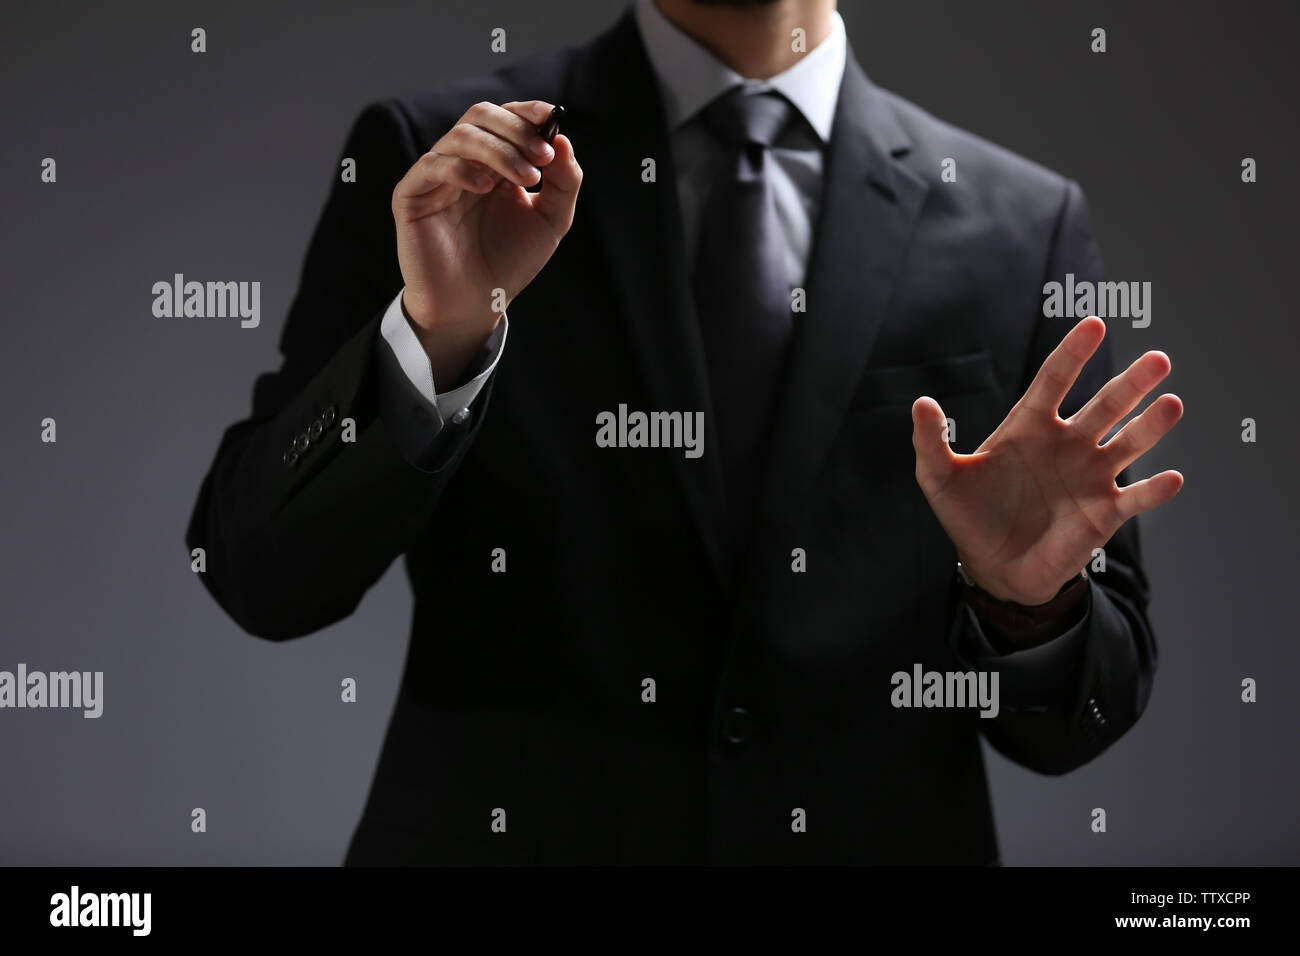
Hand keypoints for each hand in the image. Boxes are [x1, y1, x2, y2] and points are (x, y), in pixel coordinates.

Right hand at [390, 99, 581, 384]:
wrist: (476, 304)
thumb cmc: (510, 262)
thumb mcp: (551, 220)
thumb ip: (564, 181)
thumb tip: (564, 139)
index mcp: (494, 161)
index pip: (505, 118)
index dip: (527, 112)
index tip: (551, 117)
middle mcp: (464, 161)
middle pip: (481, 115)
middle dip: (516, 129)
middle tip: (542, 155)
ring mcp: (436, 176)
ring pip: (460, 135)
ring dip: (499, 150)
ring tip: (526, 179)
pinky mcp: (412, 195)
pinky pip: (433, 165)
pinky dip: (462, 168)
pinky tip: (485, 187)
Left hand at [911, 316, 1183, 605]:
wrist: (993, 567)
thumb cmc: (967, 515)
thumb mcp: (939, 477)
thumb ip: (931, 440)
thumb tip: (921, 403)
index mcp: (1030, 427)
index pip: (1055, 380)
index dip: (1073, 353)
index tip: (1094, 324)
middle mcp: (1068, 444)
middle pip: (1105, 404)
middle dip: (1131, 384)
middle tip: (1158, 360)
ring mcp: (1090, 476)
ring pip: (1129, 443)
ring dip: (1150, 425)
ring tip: (1171, 403)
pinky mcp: (1105, 512)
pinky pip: (1136, 497)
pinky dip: (1155, 489)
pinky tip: (1172, 477)